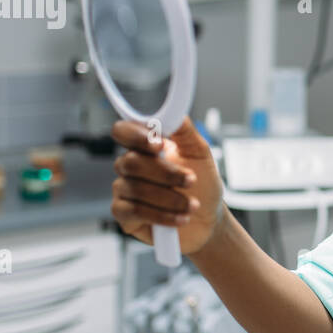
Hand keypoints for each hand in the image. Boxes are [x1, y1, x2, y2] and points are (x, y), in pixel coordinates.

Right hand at [110, 116, 225, 254]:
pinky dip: (161, 215)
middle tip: (191, 180)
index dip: (136, 136)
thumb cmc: (203, 185)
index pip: (123, 131)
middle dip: (166, 173)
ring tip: (192, 205)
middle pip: (131, 162)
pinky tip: (180, 218)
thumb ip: (185, 131)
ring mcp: (124, 190)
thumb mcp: (200, 154)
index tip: (159, 144)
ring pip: (135, 188)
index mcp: (145, 147)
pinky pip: (134, 211)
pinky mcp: (124, 215)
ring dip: (170, 198)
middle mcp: (130, 166)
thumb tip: (174, 113)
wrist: (209, 219)